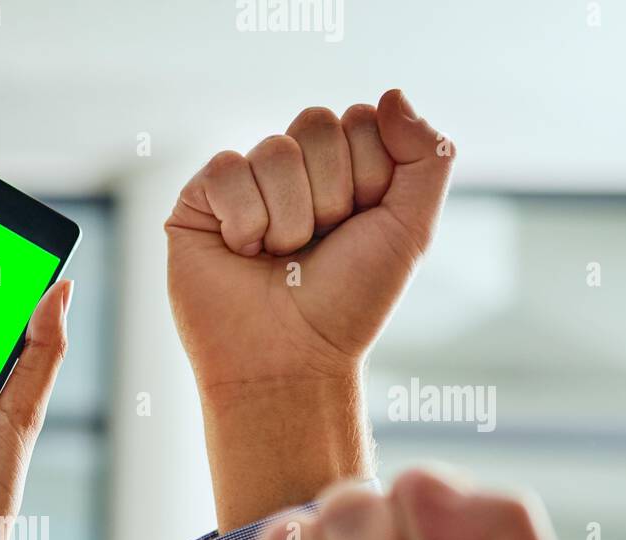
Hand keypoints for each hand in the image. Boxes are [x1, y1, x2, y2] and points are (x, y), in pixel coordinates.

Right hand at [167, 89, 454, 392]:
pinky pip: (225, 170)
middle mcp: (291, 172)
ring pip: (272, 151)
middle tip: (313, 247)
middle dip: (327, 195)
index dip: (367, 177)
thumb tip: (393, 94)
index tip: (355, 229)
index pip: (361, 119)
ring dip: (287, 219)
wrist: (289, 360)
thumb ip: (429, 155)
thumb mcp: (411, 229)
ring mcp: (242, 185)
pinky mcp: (197, 204)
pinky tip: (241, 255)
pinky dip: (243, 221)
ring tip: (276, 259)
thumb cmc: (345, 305)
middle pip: (316, 124)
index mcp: (341, 170)